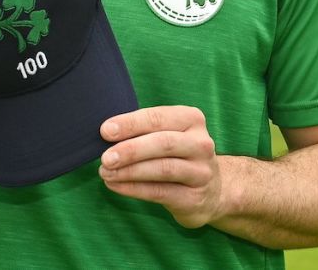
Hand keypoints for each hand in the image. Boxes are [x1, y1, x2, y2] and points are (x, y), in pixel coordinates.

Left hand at [98, 105, 223, 228]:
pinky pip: (160, 192)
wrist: (212, 191)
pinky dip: (134, 188)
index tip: (105, 131)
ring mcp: (201, 172)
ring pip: (163, 168)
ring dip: (130, 171)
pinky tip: (115, 186)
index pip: (158, 118)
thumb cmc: (178, 154)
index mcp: (192, 119)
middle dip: (130, 149)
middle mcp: (201, 144)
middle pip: (163, 143)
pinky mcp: (194, 198)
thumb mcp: (168, 134)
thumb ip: (143, 130)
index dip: (131, 123)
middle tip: (105, 157)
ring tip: (106, 172)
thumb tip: (106, 133)